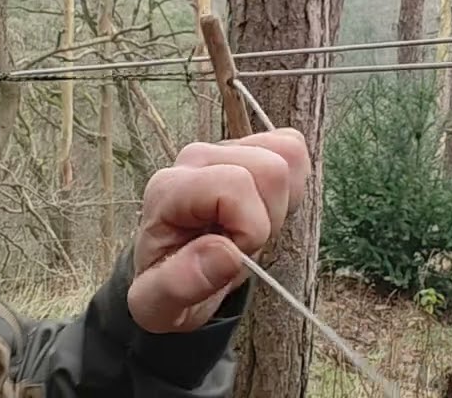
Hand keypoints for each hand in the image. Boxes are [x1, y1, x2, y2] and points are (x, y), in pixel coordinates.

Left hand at [127, 128, 309, 333]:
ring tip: (251, 228)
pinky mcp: (250, 147)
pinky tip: (264, 210)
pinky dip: (292, 186)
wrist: (171, 270)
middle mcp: (197, 158)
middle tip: (244, 245)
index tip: (234, 258)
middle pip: (271, 167)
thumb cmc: (167, 286)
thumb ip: (181, 284)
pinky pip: (292, 149)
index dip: (250, 230)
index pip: (235, 184)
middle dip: (270, 219)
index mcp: (170, 190)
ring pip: (287, 153)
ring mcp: (225, 148)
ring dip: (282, 203)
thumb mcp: (159, 305)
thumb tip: (226, 251)